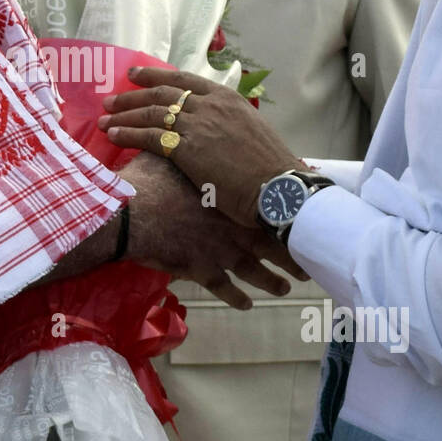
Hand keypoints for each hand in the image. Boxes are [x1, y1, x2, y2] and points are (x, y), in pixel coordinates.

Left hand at [101, 66, 309, 228]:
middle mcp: (209, 105)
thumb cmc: (270, 168)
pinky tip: (113, 136)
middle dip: (131, 96)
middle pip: (161, 93)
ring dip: (123, 115)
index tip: (135, 74)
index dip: (155, 75)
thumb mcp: (253, 131)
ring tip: (104, 119)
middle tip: (111, 99)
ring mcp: (197, 125)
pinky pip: (149, 137)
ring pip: (151, 114)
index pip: (184, 79)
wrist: (277, 188)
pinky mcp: (186, 148)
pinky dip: (128, 134)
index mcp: (227, 98)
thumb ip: (230, 124)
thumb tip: (217, 130)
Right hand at [122, 153, 307, 309]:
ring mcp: (220, 250)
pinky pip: (224, 288)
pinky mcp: (202, 270)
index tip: (305, 222)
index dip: (287, 216)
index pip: (267, 208)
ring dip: (270, 281)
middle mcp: (232, 226)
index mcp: (229, 198)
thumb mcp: (171, 157)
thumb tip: (178, 135)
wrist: (133, 212)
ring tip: (284, 289)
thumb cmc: (151, 181)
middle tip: (307, 265)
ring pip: (253, 270)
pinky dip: (236, 298)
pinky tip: (246, 305)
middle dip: (290, 255)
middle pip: (269, 243)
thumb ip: (184, 152)